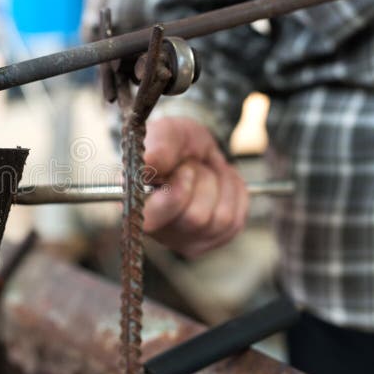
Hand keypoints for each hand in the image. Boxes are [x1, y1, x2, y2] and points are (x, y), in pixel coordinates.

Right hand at [141, 117, 248, 257]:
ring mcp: (188, 240)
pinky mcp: (215, 239)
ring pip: (221, 219)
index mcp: (136, 207)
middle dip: (202, 180)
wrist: (193, 148)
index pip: (154, 219)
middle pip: (196, 218)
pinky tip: (219, 182)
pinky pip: (237, 219)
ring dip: (221, 184)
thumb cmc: (172, 143)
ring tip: (206, 171)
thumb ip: (158, 147)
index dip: (176, 192)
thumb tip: (149, 163)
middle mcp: (159, 231)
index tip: (184, 168)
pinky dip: (234, 193)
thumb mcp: (165, 133)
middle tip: (192, 165)